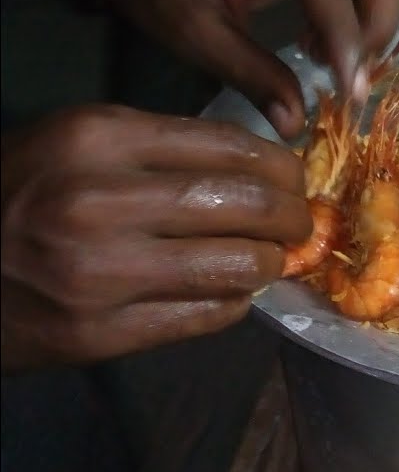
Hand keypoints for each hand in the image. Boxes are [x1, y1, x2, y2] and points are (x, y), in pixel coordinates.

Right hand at [1, 105, 310, 372]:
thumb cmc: (20, 196)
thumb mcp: (75, 145)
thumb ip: (160, 150)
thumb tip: (262, 168)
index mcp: (98, 139)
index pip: (232, 147)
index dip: (283, 167)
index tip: (296, 180)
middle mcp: (101, 201)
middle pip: (249, 205)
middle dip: (292, 216)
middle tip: (298, 223)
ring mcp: (101, 273)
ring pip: (240, 266)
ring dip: (270, 264)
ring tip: (267, 260)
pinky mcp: (102, 333)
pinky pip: (208, 316)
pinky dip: (235, 303)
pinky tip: (231, 292)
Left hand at [99, 0, 398, 139]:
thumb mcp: (193, 28)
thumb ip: (249, 72)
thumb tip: (296, 124)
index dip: (347, 40)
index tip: (353, 93)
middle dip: (376, 24)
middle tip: (353, 76)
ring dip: (368, 19)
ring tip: (332, 60)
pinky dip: (352, 12)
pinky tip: (320, 41)